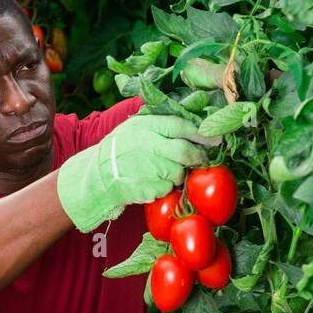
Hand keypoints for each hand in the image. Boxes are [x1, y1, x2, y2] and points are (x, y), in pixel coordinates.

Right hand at [57, 114, 218, 231]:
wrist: (97, 174)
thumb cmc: (121, 148)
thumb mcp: (136, 126)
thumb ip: (162, 124)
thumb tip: (196, 124)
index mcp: (147, 126)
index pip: (182, 127)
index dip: (202, 134)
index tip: (216, 140)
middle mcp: (148, 145)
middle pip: (185, 152)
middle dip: (198, 157)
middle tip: (202, 159)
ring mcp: (146, 169)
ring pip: (178, 173)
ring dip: (178, 174)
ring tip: (165, 171)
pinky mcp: (145, 188)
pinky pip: (166, 189)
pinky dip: (164, 187)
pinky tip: (152, 181)